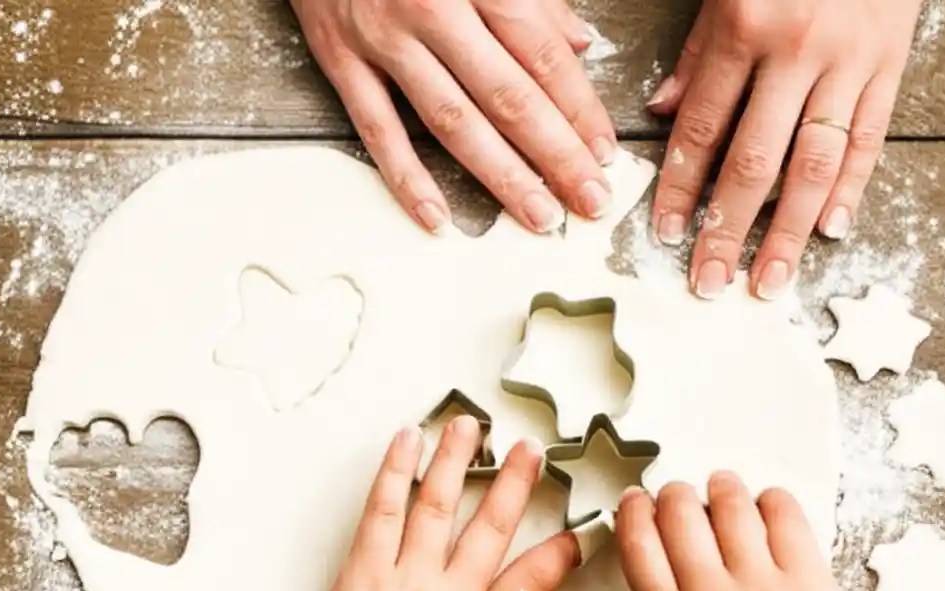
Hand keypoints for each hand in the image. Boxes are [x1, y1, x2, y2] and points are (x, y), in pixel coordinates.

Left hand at [284, 417, 580, 590]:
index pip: (538, 578)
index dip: (562, 551)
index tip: (574, 531)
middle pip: (493, 526)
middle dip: (516, 481)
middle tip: (529, 451)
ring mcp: (408, 580)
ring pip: (440, 504)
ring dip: (457, 459)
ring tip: (467, 427)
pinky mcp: (364, 573)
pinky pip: (383, 511)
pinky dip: (396, 471)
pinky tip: (407, 443)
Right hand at [291, 0, 616, 233]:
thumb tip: (578, 42)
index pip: (540, 54)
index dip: (579, 108)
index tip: (605, 151)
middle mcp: (433, 8)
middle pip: (506, 95)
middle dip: (556, 154)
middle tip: (589, 199)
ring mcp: (383, 37)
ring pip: (452, 120)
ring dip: (500, 175)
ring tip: (537, 215)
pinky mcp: (339, 58)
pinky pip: (377, 128)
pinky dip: (406, 177)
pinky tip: (437, 215)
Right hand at [615, 474, 881, 590]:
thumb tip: (658, 552)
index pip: (637, 542)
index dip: (633, 510)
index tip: (637, 501)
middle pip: (678, 511)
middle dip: (675, 494)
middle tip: (682, 496)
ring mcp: (761, 583)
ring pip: (728, 502)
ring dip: (722, 486)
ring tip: (724, 488)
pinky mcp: (806, 575)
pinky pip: (783, 512)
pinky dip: (772, 500)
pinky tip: (768, 507)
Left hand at [648, 0, 921, 299]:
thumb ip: (698, 51)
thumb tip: (662, 112)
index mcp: (745, 26)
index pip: (703, 126)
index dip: (682, 185)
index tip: (667, 232)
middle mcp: (796, 50)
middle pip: (755, 159)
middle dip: (728, 228)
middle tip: (709, 281)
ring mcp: (849, 62)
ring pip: (815, 162)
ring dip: (788, 229)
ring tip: (770, 279)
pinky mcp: (891, 65)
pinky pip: (870, 138)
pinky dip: (851, 188)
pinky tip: (831, 230)